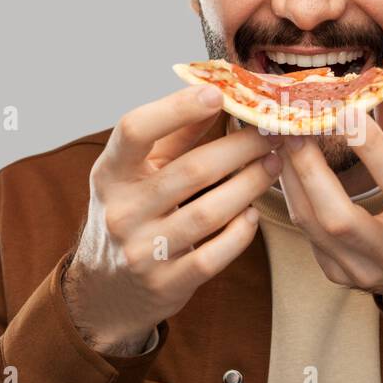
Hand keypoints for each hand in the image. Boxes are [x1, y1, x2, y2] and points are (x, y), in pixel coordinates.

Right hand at [63, 84, 282, 354]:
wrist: (108, 290)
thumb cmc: (131, 214)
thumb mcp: (137, 173)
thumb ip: (174, 136)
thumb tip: (215, 92)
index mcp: (110, 173)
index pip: (134, 130)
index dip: (176, 107)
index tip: (217, 93)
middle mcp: (122, 211)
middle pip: (192, 170)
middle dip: (241, 147)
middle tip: (271, 134)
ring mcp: (143, 251)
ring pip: (211, 212)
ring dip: (251, 184)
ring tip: (273, 164)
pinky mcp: (167, 283)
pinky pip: (216, 254)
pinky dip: (241, 231)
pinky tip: (254, 213)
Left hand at [276, 90, 382, 300]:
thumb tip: (381, 87)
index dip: (370, 146)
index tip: (345, 109)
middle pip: (338, 218)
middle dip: (309, 168)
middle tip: (293, 128)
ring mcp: (364, 271)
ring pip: (312, 227)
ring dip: (292, 179)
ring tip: (283, 142)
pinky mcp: (341, 276)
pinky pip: (308, 236)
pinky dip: (297, 198)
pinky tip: (291, 170)